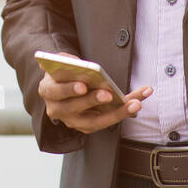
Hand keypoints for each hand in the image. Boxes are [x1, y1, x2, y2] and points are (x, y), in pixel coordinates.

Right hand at [38, 52, 152, 134]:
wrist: (60, 90)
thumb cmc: (64, 74)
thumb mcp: (61, 63)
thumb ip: (67, 60)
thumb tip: (80, 65)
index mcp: (48, 90)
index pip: (57, 91)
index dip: (69, 89)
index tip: (83, 86)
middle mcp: (57, 110)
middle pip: (75, 108)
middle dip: (93, 101)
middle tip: (108, 94)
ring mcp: (72, 121)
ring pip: (93, 122)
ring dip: (116, 113)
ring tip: (134, 103)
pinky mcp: (86, 127)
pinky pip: (106, 122)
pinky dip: (124, 112)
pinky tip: (140, 99)